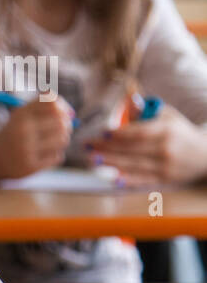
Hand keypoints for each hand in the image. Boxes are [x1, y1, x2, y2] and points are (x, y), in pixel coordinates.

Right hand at [0, 98, 74, 181]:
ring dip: (62, 140)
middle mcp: (22, 131)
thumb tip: (71, 113)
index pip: (53, 103)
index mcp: (20, 115)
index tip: (61, 114)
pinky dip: (55, 155)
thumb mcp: (24, 114)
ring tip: (53, 142)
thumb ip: (45, 104)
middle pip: (61, 122)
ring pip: (62, 140)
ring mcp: (25, 149)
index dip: (63, 108)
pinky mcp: (30, 166)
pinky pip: (57, 157)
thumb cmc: (16, 132)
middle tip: (63, 129)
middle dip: (66, 125)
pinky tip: (44, 155)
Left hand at [84, 104, 206, 185]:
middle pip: (131, 149)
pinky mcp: (164, 179)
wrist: (205, 154)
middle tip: (87, 146)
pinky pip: (142, 179)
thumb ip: (147, 111)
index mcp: (166, 130)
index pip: (138, 133)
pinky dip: (126, 179)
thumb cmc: (180, 132)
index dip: (118, 135)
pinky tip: (112, 177)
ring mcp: (165, 166)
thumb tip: (128, 103)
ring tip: (92, 158)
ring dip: (110, 163)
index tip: (101, 134)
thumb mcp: (168, 116)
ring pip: (133, 165)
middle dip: (106, 148)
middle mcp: (165, 148)